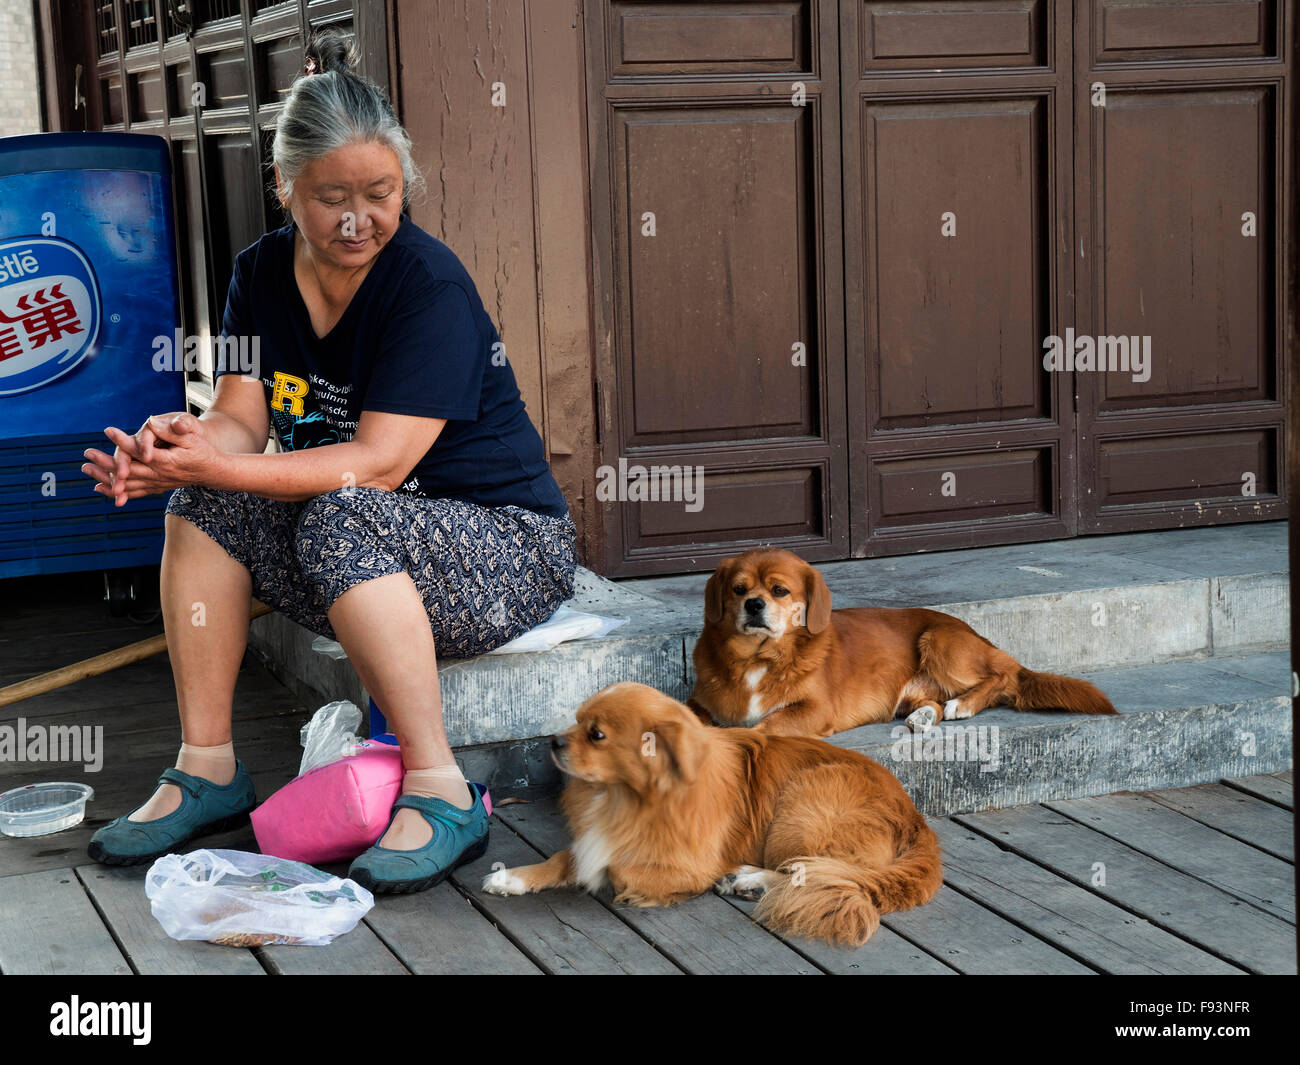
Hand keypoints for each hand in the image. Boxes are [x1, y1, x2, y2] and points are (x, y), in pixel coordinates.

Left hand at [83, 413, 216, 505]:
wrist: (214, 472)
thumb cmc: (203, 451)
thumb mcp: (192, 437)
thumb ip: (172, 431)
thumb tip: (153, 422)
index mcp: (167, 461)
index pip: (141, 451)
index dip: (124, 441)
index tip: (108, 430)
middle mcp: (160, 475)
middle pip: (128, 471)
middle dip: (106, 463)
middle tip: (87, 454)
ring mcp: (158, 483)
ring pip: (128, 484)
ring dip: (105, 478)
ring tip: (86, 470)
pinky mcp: (157, 487)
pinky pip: (134, 492)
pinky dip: (117, 491)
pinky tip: (101, 489)